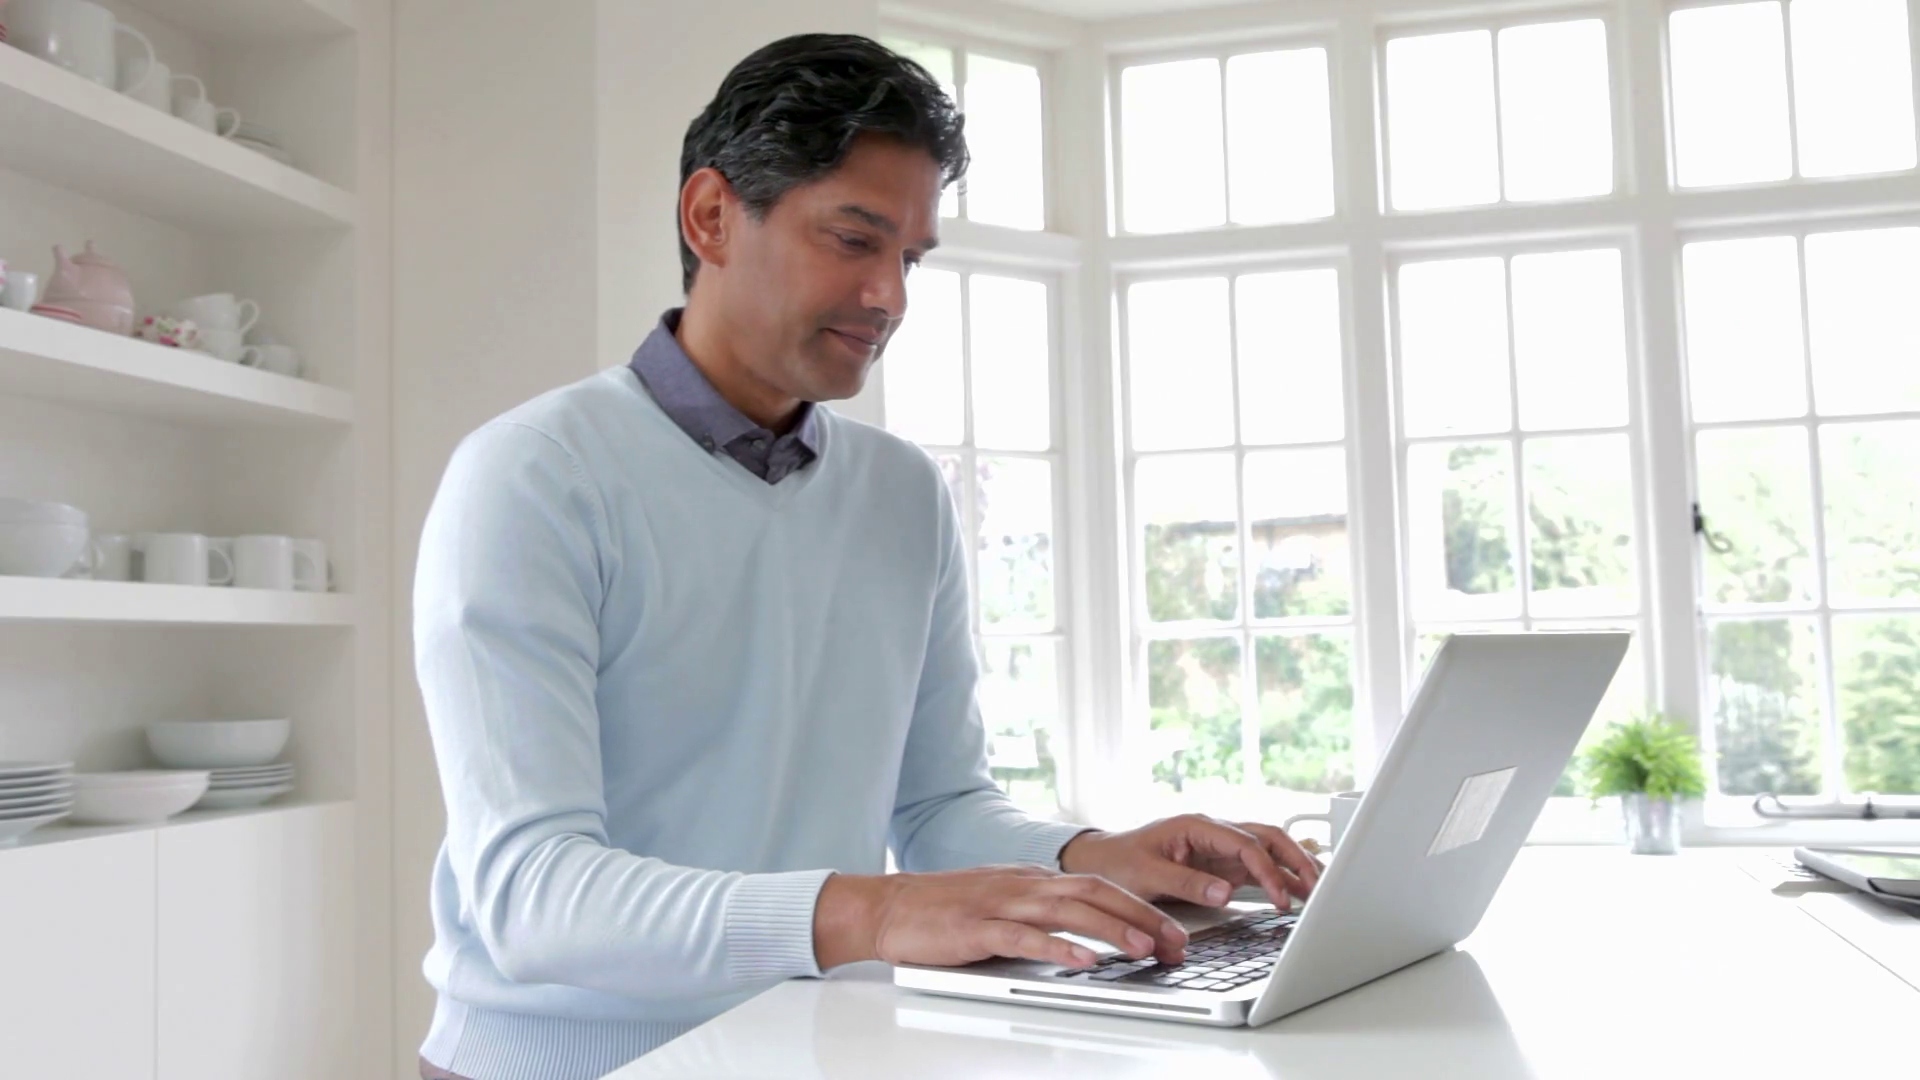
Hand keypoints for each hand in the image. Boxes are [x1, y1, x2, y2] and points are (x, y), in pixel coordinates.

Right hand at [814, 865, 1190, 970]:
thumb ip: (1040, 914)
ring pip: (1067, 910)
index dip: (1140, 907)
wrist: (888, 906)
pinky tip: (1081, 960)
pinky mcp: (976, 928)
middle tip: (1176, 942)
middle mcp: (1023, 885)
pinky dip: (1056, 947)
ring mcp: (1000, 903)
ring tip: (1144, 948)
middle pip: (1095, 893)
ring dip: (1110, 929)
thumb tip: (1084, 935)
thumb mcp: (1001, 902)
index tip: (1171, 932)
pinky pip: (1023, 936)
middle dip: (1141, 916)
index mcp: (1032, 879)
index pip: (1098, 887)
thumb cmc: (942, 910)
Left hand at [1058, 814, 1321, 911]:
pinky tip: (1297, 893)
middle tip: (1319, 888)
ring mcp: (1219, 848)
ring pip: (1268, 850)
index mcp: (1196, 825)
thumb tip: (1226, 892)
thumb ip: (1186, 882)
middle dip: (1295, 859)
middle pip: (1266, 837)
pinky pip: (1257, 868)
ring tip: (1319, 891)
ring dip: (1293, 867)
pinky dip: (1279, 878)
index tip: (1280, 898)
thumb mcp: (1146, 874)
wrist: (1100, 863)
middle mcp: (1213, 832)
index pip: (1245, 843)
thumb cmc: (1118, 863)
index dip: (1267, 870)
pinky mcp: (1219, 865)